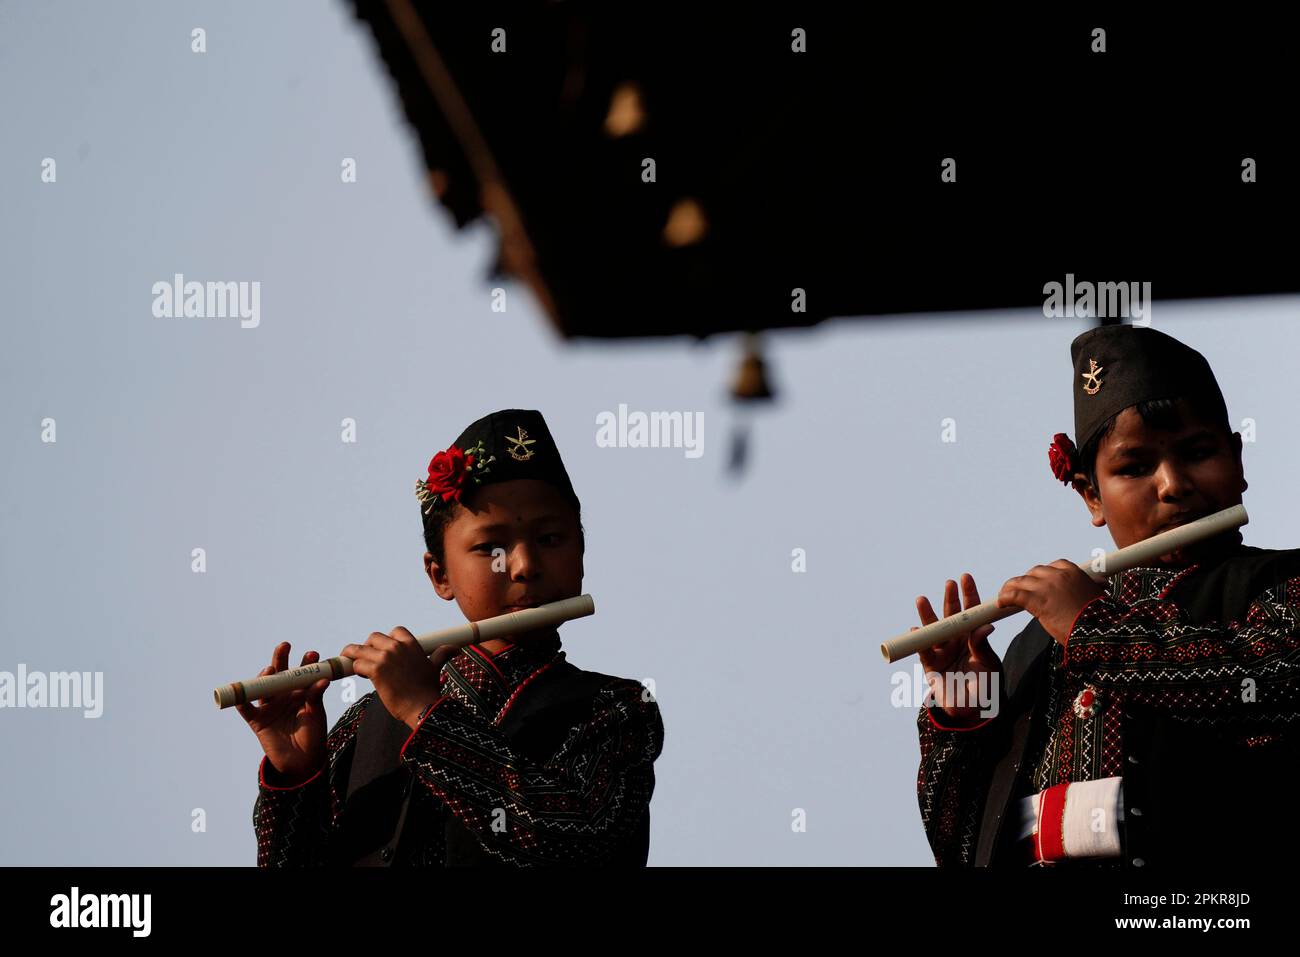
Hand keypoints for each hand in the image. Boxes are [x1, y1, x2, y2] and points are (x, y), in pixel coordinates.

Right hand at [235, 642, 329, 783]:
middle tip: (285, 646)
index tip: (313, 654)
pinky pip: (247, 709)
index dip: (306, 662)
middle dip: (281, 658)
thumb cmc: (313, 734)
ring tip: (270, 669)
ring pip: (263, 687)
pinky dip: (242, 701)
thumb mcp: (316, 714)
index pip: (302, 672)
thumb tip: (323, 680)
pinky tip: (241, 693)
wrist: (303, 761)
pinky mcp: (257, 720)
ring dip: (264, 677)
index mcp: (300, 691)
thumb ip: (315, 697)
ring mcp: (269, 706)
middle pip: (279, 673)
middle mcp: (283, 695)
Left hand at [339, 629, 460, 731]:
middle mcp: (397, 647)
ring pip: (360, 649)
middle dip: (368, 646)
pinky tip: (360, 675)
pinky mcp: (375, 671)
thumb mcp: (435, 667)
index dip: (388, 639)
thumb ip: (442, 654)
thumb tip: (456, 649)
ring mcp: (385, 658)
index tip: (385, 649)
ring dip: (353, 655)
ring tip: (352, 662)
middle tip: (367, 658)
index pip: (395, 631)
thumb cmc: (428, 689)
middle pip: (374, 638)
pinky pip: (357, 663)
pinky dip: (355, 669)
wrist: (422, 707)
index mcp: (411, 644)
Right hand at [914, 574, 1003, 725]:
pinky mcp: (930, 664)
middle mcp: (956, 639)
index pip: (971, 612)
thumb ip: (983, 646)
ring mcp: (942, 650)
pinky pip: (923, 650)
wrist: (971, 709)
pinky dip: (918, 641)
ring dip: (927, 615)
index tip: (965, 578)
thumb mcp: (988, 665)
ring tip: (922, 600)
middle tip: (949, 584)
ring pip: (934, 629)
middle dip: (949, 599)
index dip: (968, 594)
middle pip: (951, 615)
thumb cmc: (984, 685)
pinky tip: (915, 631)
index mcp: (972, 637)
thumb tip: (986, 626)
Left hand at [996, 559, 1105, 645]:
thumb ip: (1093, 586)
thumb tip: (1101, 584)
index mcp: (1073, 572)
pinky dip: (1005, 598)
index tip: (1038, 583)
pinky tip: (1001, 603)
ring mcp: (1046, 586)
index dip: (1042, 575)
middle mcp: (1058, 575)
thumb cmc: (1101, 618)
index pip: (1052, 566)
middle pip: (1034, 573)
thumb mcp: (1097, 595)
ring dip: (1010, 589)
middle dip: (1026, 582)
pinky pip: (1014, 595)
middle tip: (1021, 592)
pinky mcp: (1037, 600)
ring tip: (1004, 597)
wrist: (1099, 631)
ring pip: (1021, 582)